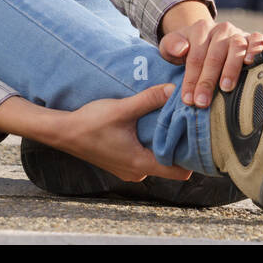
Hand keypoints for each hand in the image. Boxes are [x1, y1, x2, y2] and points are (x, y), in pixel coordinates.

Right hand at [60, 84, 194, 181]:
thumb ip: (149, 100)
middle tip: (187, 124)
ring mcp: (128, 169)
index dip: (192, 156)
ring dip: (163, 143)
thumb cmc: (90, 123)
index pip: (180, 171)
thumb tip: (174, 90)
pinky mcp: (121, 163)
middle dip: (179, 146)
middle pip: (170, 165)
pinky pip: (144, 157)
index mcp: (140, 164)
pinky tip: (151, 126)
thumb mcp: (122, 109)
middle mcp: (137, 172)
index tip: (199, 136)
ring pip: (156, 160)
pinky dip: (150, 144)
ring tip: (171, 121)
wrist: (63, 132)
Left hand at [158, 19, 262, 108]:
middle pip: (215, 56)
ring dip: (231, 69)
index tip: (188, 99)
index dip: (191, 79)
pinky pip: (257, 40)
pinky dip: (255, 50)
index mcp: (200, 30)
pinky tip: (251, 63)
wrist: (205, 37)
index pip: (195, 57)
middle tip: (202, 102)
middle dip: (207, 81)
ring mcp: (238, 33)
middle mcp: (221, 29)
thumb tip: (182, 49)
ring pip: (236, 48)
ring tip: (226, 88)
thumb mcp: (171, 46)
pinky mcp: (252, 38)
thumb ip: (171, 46)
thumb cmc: (187, 48)